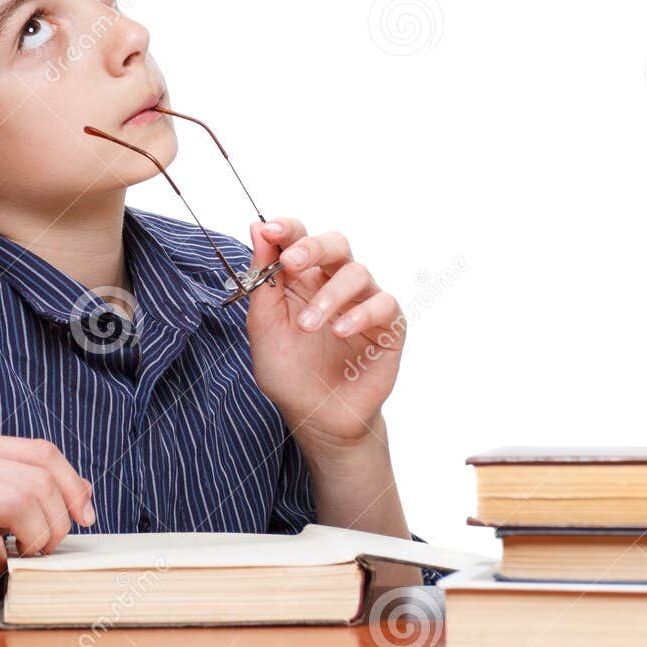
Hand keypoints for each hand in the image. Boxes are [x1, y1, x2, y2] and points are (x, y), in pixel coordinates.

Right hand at [0, 433, 95, 579]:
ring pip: (18, 503)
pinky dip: (0, 561)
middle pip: (36, 481)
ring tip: (24, 553)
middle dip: (56, 521)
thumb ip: (28, 481)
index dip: (73, 485)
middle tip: (47, 545)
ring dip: (34, 538)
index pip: (42, 451)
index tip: (86, 517)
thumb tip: (84, 495)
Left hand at [245, 218, 407, 450]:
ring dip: (330, 296)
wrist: (317, 418)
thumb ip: (263, 280)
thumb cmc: (289, 372)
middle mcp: (334, 284)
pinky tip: (341, 332)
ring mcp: (363, 302)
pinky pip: (384, 303)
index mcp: (302, 279)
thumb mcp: (264, 328)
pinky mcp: (388, 325)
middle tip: (292, 264)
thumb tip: (257, 228)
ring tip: (309, 326)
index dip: (287, 228)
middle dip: (313, 247)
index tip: (269, 230)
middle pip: (335, 243)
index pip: (299, 238)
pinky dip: (362, 313)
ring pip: (357, 272)